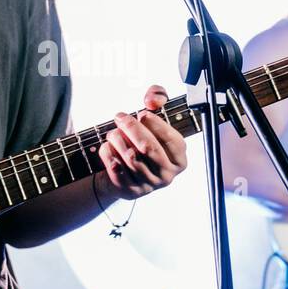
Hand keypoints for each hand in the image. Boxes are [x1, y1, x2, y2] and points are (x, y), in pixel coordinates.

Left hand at [96, 84, 187, 200]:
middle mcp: (167, 175)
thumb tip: (153, 99)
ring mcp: (149, 185)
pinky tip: (107, 146)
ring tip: (113, 132)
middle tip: (120, 117)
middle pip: (148, 147)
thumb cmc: (142, 140)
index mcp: (179, 159)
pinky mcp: (130, 191)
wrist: (123, 169)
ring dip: (117, 140)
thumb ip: (158, 97)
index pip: (171, 140)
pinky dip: (108, 154)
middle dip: (131, 128)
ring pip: (130, 157)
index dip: (156, 124)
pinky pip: (116, 168)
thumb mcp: (154, 116)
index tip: (142, 114)